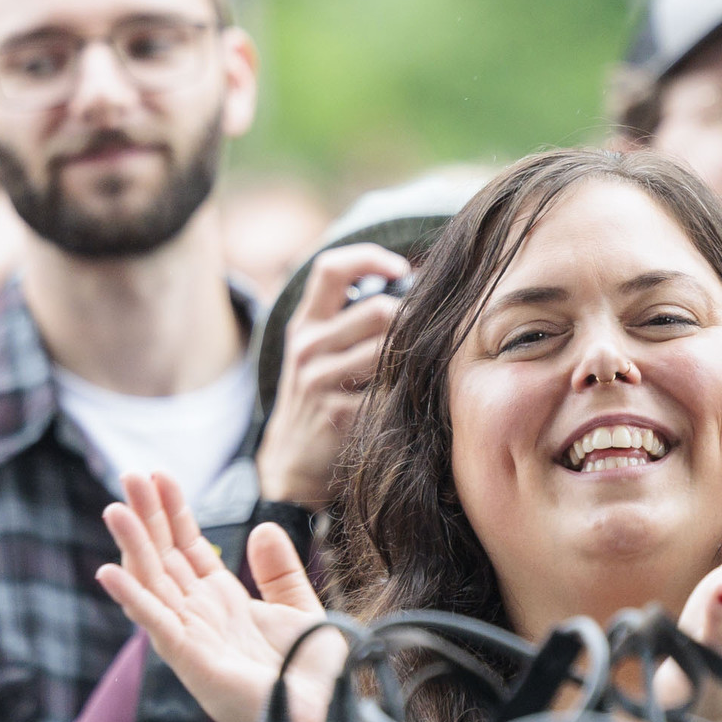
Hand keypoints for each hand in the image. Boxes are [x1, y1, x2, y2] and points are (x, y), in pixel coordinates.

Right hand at [94, 471, 338, 721]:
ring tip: (114, 507)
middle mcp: (200, 617)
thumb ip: (280, 572)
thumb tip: (262, 526)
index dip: (173, 512)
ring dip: (132, 546)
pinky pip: (155, 624)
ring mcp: (191, 639)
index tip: (158, 476)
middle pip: (165, 557)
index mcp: (223, 604)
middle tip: (128, 474)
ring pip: (153, 583)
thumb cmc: (311, 680)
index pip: (189, 549)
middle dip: (147, 517)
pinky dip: (132, 598)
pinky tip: (109, 571)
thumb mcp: (302, 610)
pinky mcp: (190, 661)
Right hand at [254, 244, 409, 502]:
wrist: (292, 464)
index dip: (369, 257)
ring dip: (416, 355)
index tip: (400, 268)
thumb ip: (347, 318)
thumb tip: (411, 281)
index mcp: (304, 324)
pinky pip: (391, 391)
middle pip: (378, 310)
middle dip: (412, 318)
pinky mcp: (339, 415)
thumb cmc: (317, 398)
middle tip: (430, 329)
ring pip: (390, 350)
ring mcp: (321, 382)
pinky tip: (414, 396)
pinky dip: (409, 391)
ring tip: (426, 362)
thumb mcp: (316, 352)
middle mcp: (308, 347)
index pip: (330, 268)